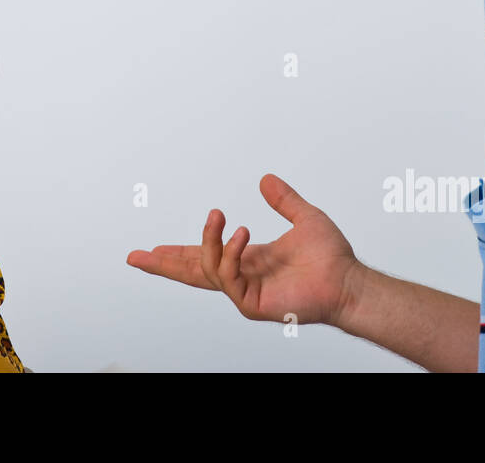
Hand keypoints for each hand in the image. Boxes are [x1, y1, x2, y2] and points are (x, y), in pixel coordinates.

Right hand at [126, 173, 366, 326]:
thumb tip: (265, 179)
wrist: (348, 280)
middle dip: (163, 264)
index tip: (153, 249)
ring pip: (208, 269)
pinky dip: (231, 254)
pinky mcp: (253, 303)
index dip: (179, 253)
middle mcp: (243, 277)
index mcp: (250, 260)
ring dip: (207, 241)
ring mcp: (246, 293)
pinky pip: (229, 277)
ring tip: (218, 215)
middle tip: (136, 257)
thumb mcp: (303, 216)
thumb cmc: (331, 257)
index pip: (205, 258)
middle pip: (192, 272)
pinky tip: (243, 234)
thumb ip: (283, 200)